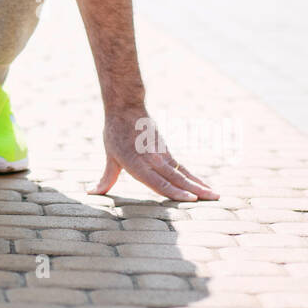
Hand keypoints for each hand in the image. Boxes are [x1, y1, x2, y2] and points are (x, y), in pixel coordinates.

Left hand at [91, 105, 218, 201]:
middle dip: (195, 190)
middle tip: (213, 199)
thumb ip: (106, 178)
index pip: (158, 181)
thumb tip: (92, 193)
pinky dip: (194, 177)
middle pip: (176, 178)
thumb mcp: (109, 156)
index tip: (190, 199)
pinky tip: (204, 185)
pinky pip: (182, 167)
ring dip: (199, 184)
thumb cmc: (115, 133)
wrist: (126, 108)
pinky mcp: (167, 151)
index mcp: (137, 163)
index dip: (174, 191)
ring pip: (183, 173)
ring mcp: (162, 155)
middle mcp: (152, 160)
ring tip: (215, 195)